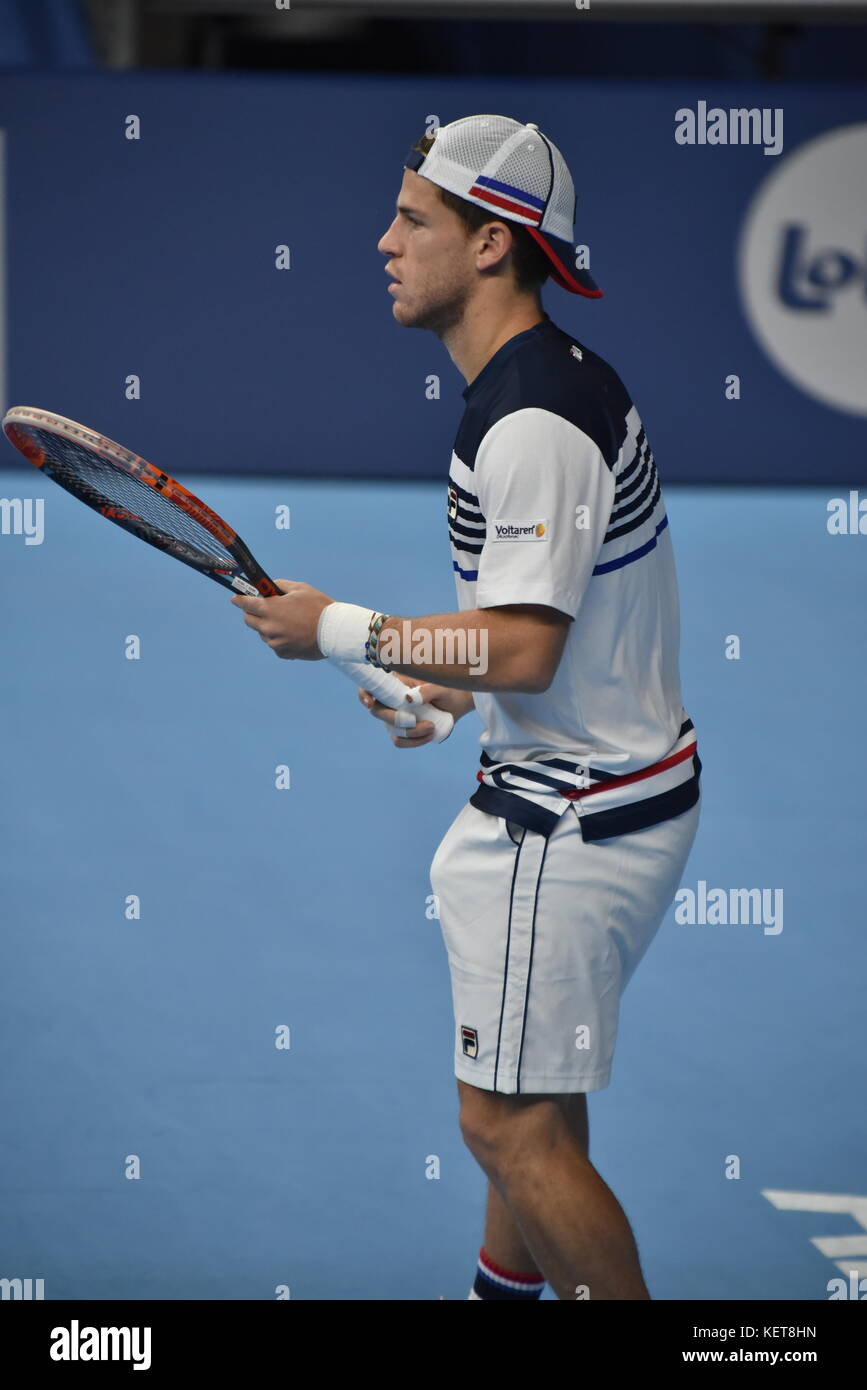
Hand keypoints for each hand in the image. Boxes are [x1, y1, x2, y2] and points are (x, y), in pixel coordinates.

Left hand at [231, 581, 332, 659]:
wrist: (335, 632)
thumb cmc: (319, 607)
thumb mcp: (300, 588)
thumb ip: (280, 586)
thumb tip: (269, 587)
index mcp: (271, 609)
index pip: (245, 603)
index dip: (239, 599)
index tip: (235, 598)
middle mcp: (269, 627)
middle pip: (248, 620)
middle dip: (251, 612)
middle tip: (261, 608)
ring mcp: (275, 642)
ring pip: (262, 632)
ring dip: (267, 625)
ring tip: (285, 621)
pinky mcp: (283, 653)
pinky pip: (274, 644)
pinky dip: (279, 638)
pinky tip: (293, 633)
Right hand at [358, 676, 473, 747]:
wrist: (457, 703)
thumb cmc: (448, 689)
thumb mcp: (442, 687)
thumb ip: (427, 690)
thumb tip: (407, 699)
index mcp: (396, 683)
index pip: (371, 686)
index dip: (364, 694)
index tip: (370, 703)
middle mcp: (391, 700)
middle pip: (378, 712)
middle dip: (397, 719)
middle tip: (418, 721)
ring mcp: (396, 716)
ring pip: (391, 729)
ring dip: (412, 733)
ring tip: (432, 727)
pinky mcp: (404, 731)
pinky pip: (399, 741)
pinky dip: (414, 741)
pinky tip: (430, 735)